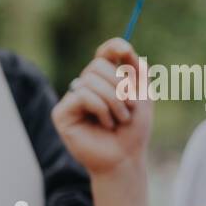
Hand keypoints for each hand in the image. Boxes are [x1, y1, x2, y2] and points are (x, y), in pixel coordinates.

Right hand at [51, 37, 151, 174]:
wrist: (125, 158)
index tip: (126, 50)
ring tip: (120, 119)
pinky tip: (105, 123)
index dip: (112, 47)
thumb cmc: (133, 131)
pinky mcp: (62, 113)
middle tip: (129, 106)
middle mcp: (85, 87)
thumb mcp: (143, 96)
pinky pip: (82, 95)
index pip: (103, 54)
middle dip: (119, 85)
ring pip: (90, 81)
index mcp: (104, 81)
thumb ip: (137, 71)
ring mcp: (72, 100)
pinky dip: (100, 108)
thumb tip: (127, 50)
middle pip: (97, 65)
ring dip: (113, 101)